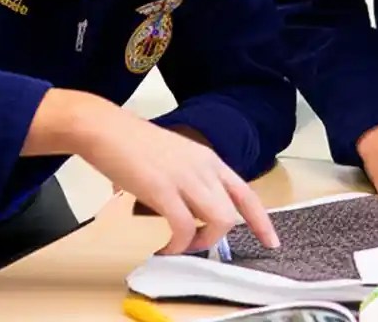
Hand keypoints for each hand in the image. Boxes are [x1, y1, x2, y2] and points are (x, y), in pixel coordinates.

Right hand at [23, 89, 279, 254]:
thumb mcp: (175, 160)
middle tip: (195, 246)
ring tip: (179, 247)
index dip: (261, 220)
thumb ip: (188, 182)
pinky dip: (177, 246)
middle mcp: (205, 168)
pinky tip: (163, 249)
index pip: (246, 193)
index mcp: (210, 160)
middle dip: (218, 239)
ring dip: (200, 243)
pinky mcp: (163, 189)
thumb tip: (188, 212)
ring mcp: (186, 178)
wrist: (106, 129)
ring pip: (218, 221)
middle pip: (233, 213)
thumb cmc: (133, 145)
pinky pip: (183, 228)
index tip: (271, 241)